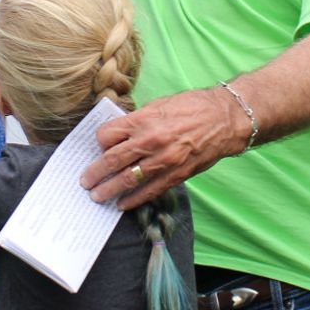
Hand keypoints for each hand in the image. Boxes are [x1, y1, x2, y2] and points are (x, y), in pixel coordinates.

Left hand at [79, 86, 246, 208]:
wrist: (224, 120)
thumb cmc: (192, 108)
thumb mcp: (158, 105)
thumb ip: (137, 121)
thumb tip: (119, 134)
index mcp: (142, 120)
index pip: (107, 135)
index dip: (99, 142)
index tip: (98, 148)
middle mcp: (149, 141)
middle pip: (112, 160)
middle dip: (95, 173)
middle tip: (85, 181)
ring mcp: (163, 160)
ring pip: (127, 180)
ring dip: (109, 190)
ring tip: (97, 196)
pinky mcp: (176, 175)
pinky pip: (149, 191)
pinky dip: (133, 199)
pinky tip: (122, 204)